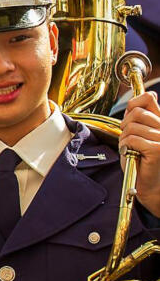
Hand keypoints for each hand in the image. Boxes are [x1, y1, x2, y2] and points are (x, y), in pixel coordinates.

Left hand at [120, 92, 159, 215]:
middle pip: (137, 112)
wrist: (149, 186)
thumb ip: (140, 117)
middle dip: (125, 125)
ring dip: (125, 138)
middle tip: (129, 140)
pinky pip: (132, 139)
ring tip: (131, 149)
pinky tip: (132, 154)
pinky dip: (127, 146)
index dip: (133, 104)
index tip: (129, 116)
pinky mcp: (158, 149)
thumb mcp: (139, 133)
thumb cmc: (141, 161)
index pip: (148, 98)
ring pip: (132, 126)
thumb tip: (149, 95)